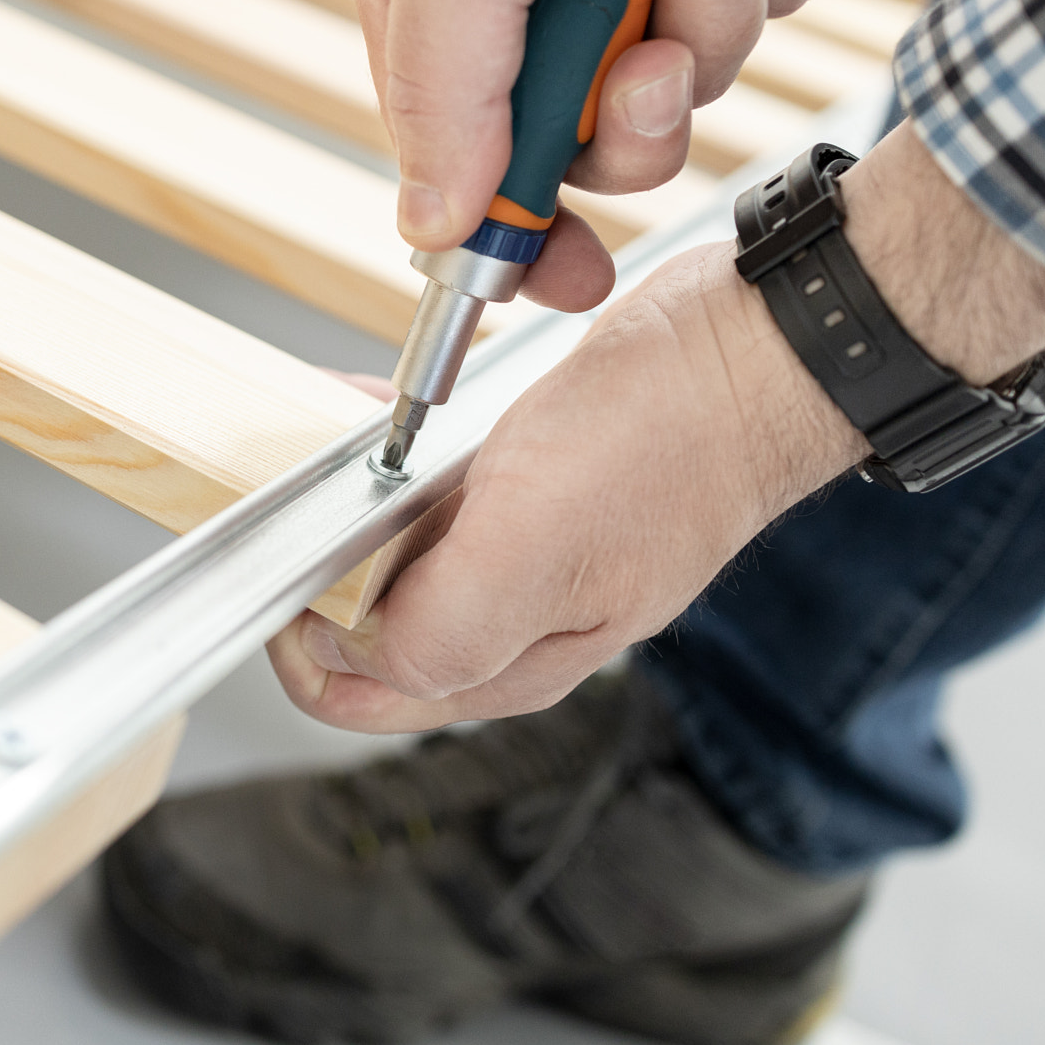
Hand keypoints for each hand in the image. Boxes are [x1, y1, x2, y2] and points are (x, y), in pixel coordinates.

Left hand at [272, 124, 1044, 731]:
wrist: (762, 348)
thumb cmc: (671, 444)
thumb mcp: (536, 547)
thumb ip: (439, 627)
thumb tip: (349, 652)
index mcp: (513, 659)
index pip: (364, 696)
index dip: (302, 646)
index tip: (282, 570)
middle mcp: (513, 616)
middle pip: (367, 628)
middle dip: (313, 570)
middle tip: (292, 502)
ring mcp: (523, 548)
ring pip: (390, 554)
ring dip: (340, 511)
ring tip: (317, 453)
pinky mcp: (531, 481)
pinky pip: (426, 487)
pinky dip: (381, 459)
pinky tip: (363, 414)